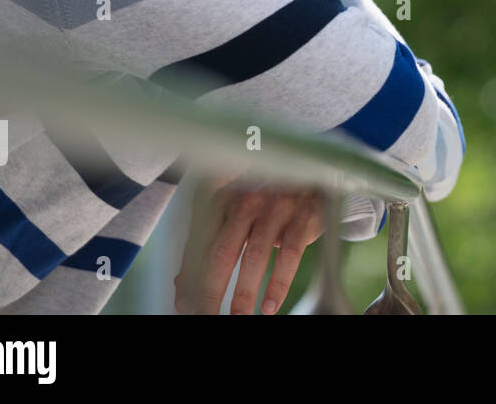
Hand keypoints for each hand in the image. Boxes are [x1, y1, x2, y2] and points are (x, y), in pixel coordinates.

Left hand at [173, 172, 325, 314]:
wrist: (313, 179)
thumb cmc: (269, 202)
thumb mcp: (236, 217)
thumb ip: (209, 245)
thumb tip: (181, 285)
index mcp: (224, 199)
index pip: (199, 245)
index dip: (189, 278)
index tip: (185, 305)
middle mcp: (247, 201)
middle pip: (221, 253)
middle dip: (211, 292)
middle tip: (207, 316)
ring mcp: (276, 208)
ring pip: (254, 257)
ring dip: (243, 294)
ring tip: (238, 317)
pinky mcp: (303, 218)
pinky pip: (288, 255)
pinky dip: (278, 284)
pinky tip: (269, 305)